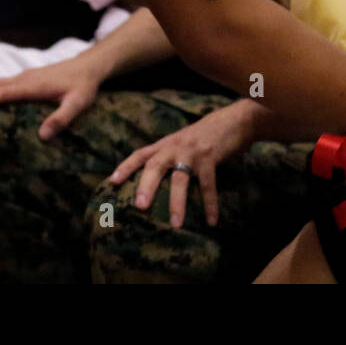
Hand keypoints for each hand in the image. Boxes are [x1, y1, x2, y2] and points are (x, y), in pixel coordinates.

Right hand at [0, 55, 103, 138]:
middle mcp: (23, 79)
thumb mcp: (78, 104)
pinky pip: (0, 84)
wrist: (89, 66)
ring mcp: (23, 78)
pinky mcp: (26, 79)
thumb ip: (62, 118)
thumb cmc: (84, 86)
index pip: (3, 93)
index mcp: (32, 85)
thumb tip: (43, 136)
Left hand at [107, 101, 258, 227]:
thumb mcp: (180, 142)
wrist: (232, 120)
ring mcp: (193, 152)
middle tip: (140, 206)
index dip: (126, 166)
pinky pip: (209, 185)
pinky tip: (211, 221)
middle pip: (156, 165)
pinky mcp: (211, 158)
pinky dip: (210, 204)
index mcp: (165, 144)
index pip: (140, 154)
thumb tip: (151, 181)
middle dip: (147, 185)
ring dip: (177, 202)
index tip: (113, 181)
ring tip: (175, 224)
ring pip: (181, 178)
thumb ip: (167, 156)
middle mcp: (175, 147)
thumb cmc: (203, 136)